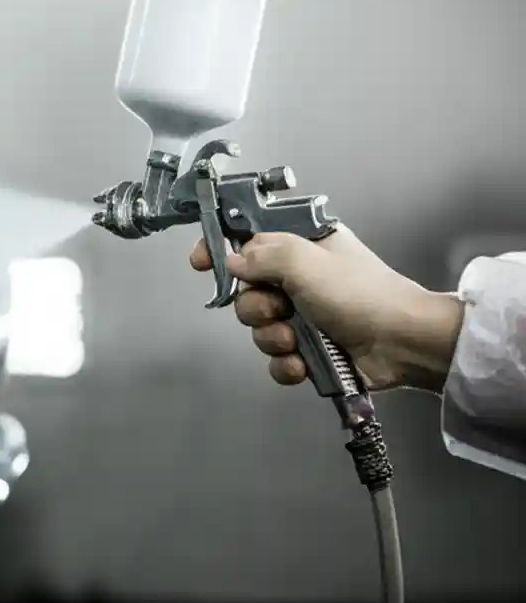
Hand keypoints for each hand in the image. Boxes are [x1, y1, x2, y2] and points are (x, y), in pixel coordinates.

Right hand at [189, 226, 462, 392]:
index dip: (221, 248)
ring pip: (257, 328)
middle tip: (278, 309)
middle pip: (245, 290)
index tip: (201, 262)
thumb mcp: (306, 259)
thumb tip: (232, 262)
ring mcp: (303, 316)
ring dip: (271, 337)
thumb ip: (261, 255)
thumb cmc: (359, 292)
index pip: (248, 238)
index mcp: (300, 245)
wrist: (402, 342)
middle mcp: (298, 278)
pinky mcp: (309, 350)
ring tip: (296, 340)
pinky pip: (275, 359)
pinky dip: (285, 364)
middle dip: (255, 306)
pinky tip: (302, 362)